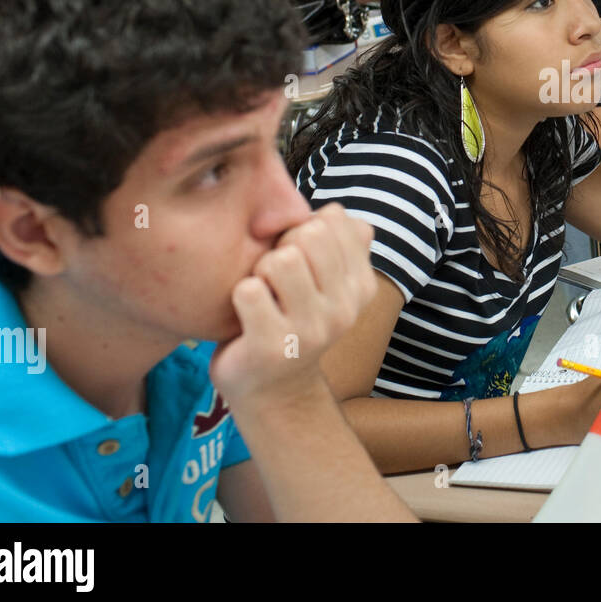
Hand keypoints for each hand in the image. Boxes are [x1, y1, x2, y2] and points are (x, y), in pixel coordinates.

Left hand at [209, 204, 376, 408]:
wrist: (271, 390)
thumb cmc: (291, 320)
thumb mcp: (324, 282)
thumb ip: (337, 243)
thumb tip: (337, 212)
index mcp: (361, 286)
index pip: (334, 220)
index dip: (304, 228)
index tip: (300, 258)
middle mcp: (345, 310)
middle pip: (309, 235)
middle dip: (282, 246)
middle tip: (275, 278)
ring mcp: (311, 332)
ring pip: (281, 260)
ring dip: (260, 272)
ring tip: (262, 295)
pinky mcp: (273, 348)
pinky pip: (249, 291)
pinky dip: (239, 296)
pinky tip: (246, 316)